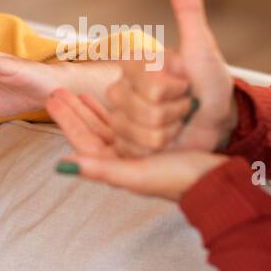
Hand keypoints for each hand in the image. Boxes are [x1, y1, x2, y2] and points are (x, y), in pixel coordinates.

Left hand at [47, 85, 229, 201]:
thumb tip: (61, 165)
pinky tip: (113, 100)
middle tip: (59, 90)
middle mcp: (123, 161)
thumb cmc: (178, 179)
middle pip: (91, 132)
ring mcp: (138, 154)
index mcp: (115, 168)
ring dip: (93, 110)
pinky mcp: (154, 146)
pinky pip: (128, 125)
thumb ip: (100, 169)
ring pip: (108, 127)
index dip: (67, 119)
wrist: (215, 180)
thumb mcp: (137, 173)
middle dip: (75, 111)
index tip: (54, 98)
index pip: (83, 140)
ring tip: (78, 93)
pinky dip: (118, 111)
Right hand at [104, 0, 237, 155]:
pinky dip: (157, 148)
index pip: (147, 83)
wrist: (218, 120)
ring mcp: (120, 117)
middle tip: (183, 106)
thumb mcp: (201, 47)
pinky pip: (133, 150)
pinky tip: (166, 141)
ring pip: (136, 133)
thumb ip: (188, 10)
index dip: (172, 89)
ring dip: (166, 132)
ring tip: (176, 123)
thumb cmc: (211, 83)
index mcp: (134, 65)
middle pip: (141, 110)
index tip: (185, 85)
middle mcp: (120, 89)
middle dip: (171, 112)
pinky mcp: (123, 143)